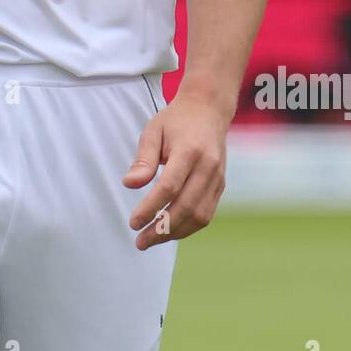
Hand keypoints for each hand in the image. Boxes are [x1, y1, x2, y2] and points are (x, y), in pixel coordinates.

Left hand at [122, 85, 230, 248]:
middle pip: (186, 206)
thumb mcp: (153, 131)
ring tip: (152, 239)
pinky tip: (170, 231)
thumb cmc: (176, 121)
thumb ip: (143, 159)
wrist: (208, 110)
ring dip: (175, 233)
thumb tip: (129, 184)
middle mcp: (208, 166)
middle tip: (140, 241)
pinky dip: (189, 227)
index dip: (151, 208)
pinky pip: (207, 213)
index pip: (169, 187)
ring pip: (200, 215)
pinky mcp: (221, 185)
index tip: (134, 223)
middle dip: (162, 229)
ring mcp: (217, 177)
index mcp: (189, 150)